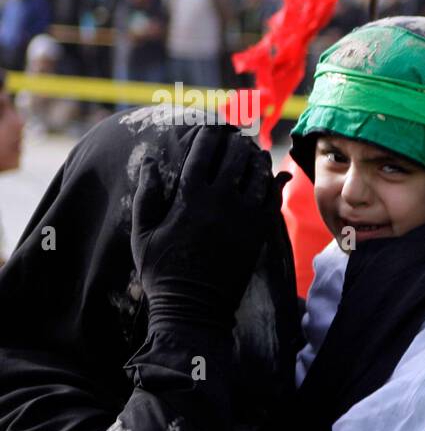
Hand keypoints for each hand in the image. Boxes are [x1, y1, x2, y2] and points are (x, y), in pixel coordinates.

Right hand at [131, 126, 284, 330]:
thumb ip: (147, 192)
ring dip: (257, 159)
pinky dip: (275, 183)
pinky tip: (274, 176)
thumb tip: (147, 158)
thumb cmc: (161, 269)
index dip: (209, 134)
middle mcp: (220, 201)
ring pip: (257, 175)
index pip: (203, 152)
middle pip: (234, 158)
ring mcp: (243, 216)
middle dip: (236, 142)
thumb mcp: (143, 231)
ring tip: (254, 151)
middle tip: (237, 134)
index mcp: (189, 197)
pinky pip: (273, 200)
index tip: (212, 125)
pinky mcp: (259, 232)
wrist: (193, 305)